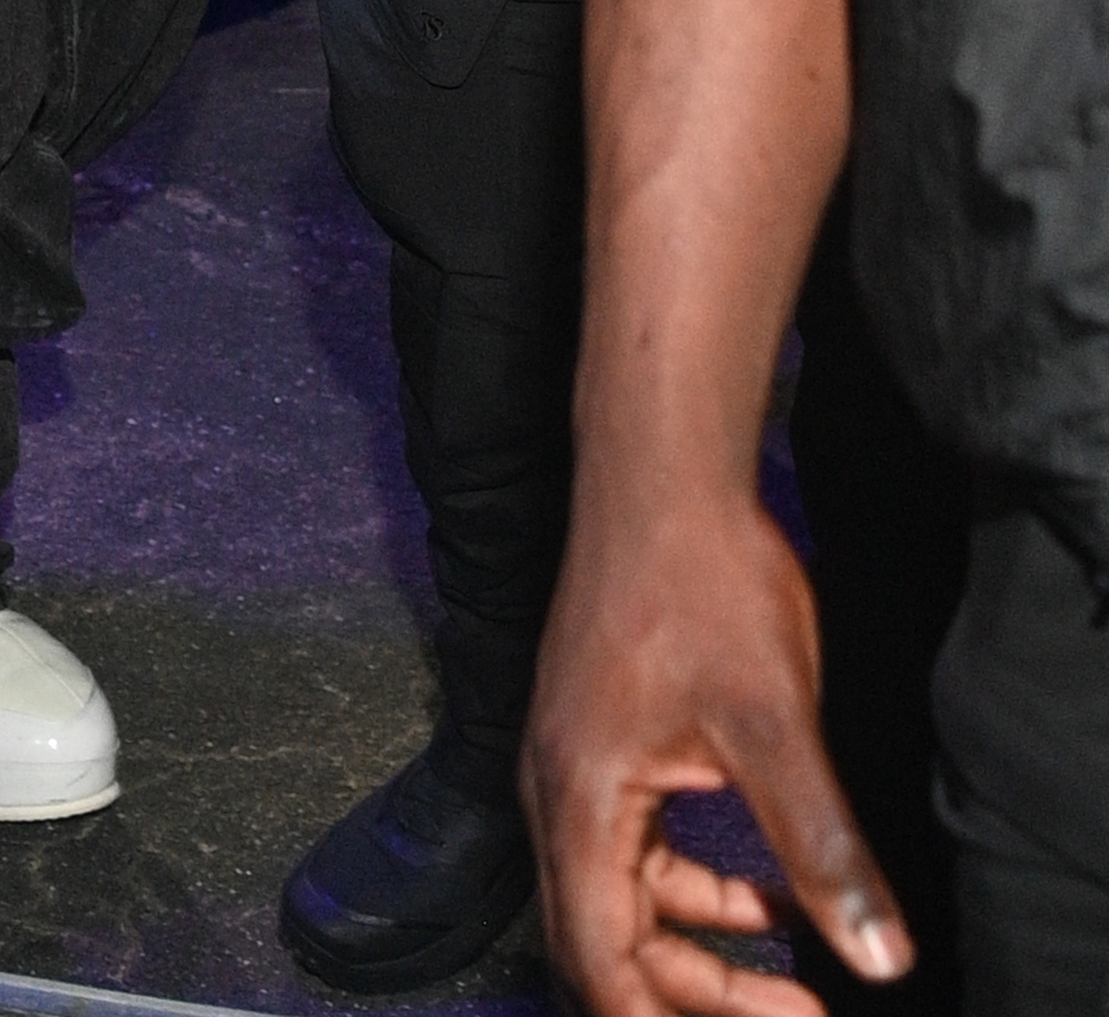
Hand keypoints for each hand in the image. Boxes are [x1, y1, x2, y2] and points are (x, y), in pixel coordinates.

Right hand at [525, 488, 911, 1016]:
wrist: (660, 472)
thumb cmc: (700, 579)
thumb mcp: (775, 722)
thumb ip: (820, 848)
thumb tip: (877, 955)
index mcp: (581, 796)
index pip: (599, 958)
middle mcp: (558, 787)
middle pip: (605, 939)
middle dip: (695, 996)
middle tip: (794, 1013)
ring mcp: (573, 757)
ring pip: (621, 895)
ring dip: (698, 944)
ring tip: (789, 975)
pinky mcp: (598, 734)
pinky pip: (633, 843)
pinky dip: (694, 884)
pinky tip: (764, 887)